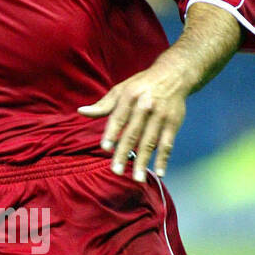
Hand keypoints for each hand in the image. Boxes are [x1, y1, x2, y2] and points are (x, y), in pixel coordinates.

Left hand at [78, 62, 187, 181]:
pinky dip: (164, 159)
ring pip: (150, 142)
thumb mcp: (121, 89)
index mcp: (130, 97)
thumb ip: (103, 105)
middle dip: (124, 153)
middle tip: (116, 171)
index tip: (105, 148)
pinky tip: (160, 173)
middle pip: (133, 133)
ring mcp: (161, 116)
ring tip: (137, 178)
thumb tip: (81, 111)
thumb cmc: (141, 85)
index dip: (112, 133)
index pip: (119, 118)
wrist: (173, 75)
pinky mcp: (173, 123)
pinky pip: (168, 144)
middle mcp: (145, 106)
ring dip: (144, 161)